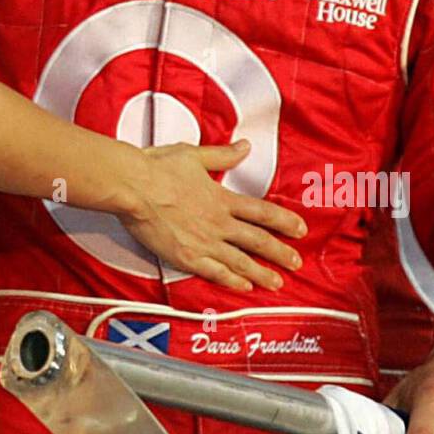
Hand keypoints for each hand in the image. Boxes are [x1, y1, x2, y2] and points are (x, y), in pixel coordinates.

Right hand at [128, 140, 306, 292]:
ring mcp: (204, 242)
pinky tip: (244, 287)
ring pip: (240, 261)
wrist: (132, 186)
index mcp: (222, 198)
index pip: (262, 211)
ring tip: (277, 283)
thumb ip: (222, 155)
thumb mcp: (194, 155)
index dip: (284, 221)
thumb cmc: (158, 167)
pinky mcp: (186, 256)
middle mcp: (218, 223)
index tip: (300, 229)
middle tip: (297, 263)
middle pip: (257, 240)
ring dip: (261, 273)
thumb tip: (245, 147)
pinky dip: (232, 281)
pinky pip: (215, 272)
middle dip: (280, 253)